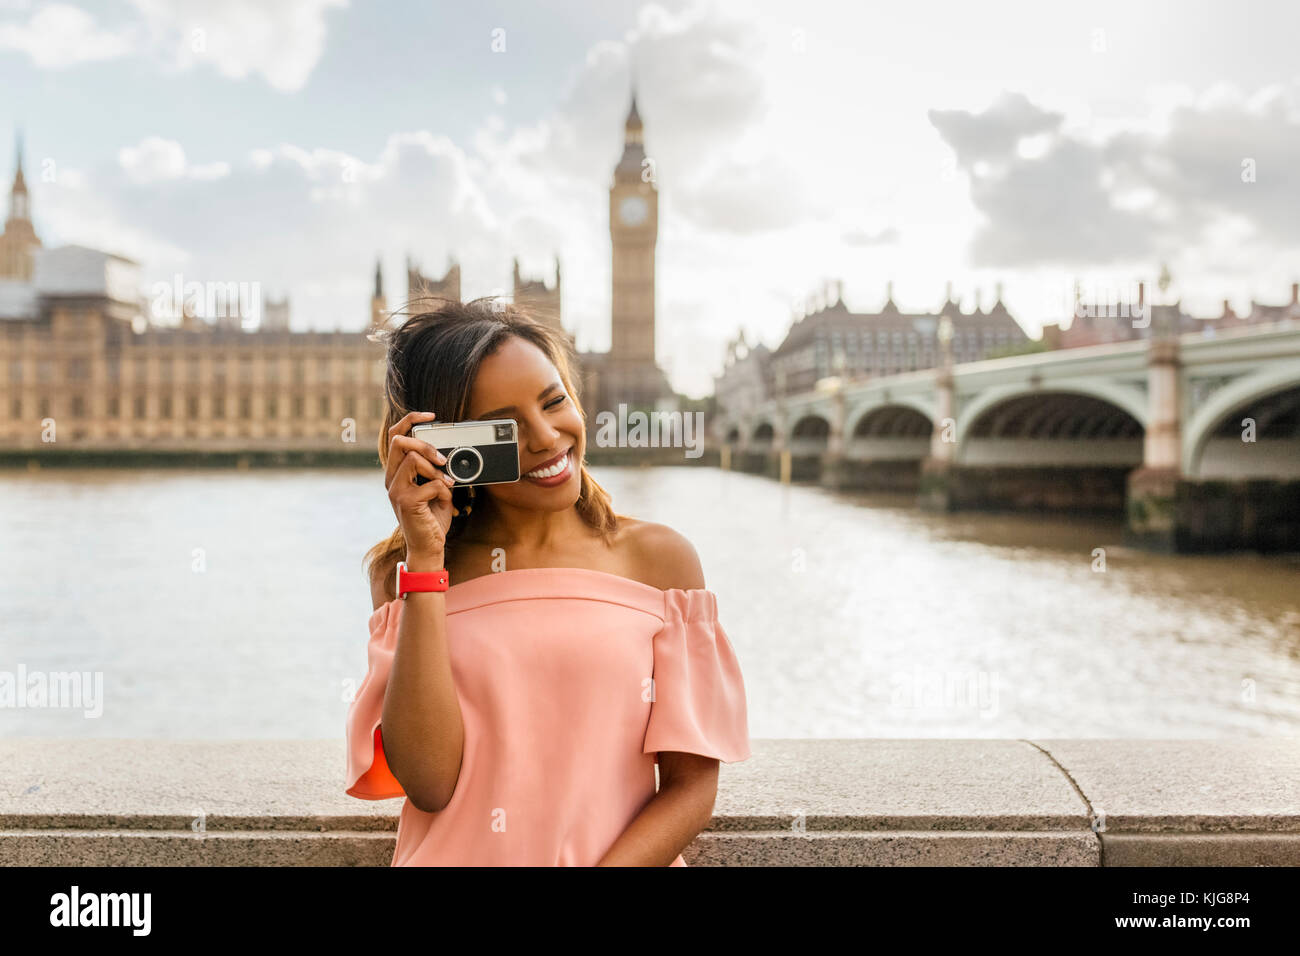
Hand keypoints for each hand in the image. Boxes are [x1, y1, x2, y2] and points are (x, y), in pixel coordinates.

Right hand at [384, 411, 456, 560]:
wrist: (429, 546)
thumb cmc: (432, 518)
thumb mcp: (434, 487)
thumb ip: (434, 470)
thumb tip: (447, 452)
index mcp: (396, 472)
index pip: (394, 436)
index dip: (411, 419)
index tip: (431, 415)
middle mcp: (391, 479)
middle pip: (400, 441)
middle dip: (426, 445)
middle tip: (443, 459)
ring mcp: (396, 490)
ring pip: (413, 459)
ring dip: (436, 469)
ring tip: (446, 483)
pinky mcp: (406, 502)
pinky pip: (431, 483)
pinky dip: (444, 490)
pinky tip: (445, 500)